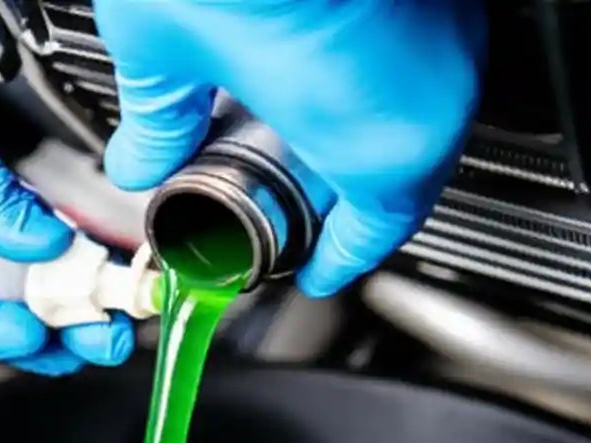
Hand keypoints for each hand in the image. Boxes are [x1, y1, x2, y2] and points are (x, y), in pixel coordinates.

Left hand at [94, 0, 485, 296]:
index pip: (377, 235)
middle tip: (297, 206)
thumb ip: (157, 121)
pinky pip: (424, 50)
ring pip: (422, 108)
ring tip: (303, 135)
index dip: (341, 261)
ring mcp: (451, 22)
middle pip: (406, 173)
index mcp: (380, 136)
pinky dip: (380, 74)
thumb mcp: (164, 50)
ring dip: (367, 131)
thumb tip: (140, 155)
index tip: (319, 269)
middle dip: (349, 197)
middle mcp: (439, 84)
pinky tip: (330, 62)